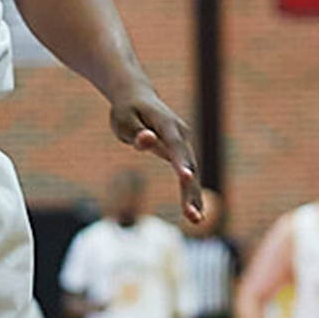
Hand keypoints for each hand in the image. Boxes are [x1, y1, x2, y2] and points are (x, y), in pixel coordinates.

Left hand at [108, 87, 201, 222]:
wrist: (137, 97)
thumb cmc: (126, 110)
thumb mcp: (123, 119)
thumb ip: (135, 132)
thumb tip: (147, 140)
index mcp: (166, 123)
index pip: (174, 143)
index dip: (181, 160)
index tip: (186, 177)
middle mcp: (181, 133)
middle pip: (189, 163)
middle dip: (190, 189)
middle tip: (192, 214)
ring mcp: (184, 143)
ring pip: (193, 172)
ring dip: (194, 196)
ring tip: (195, 220)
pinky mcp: (182, 152)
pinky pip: (189, 175)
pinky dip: (192, 193)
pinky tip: (195, 214)